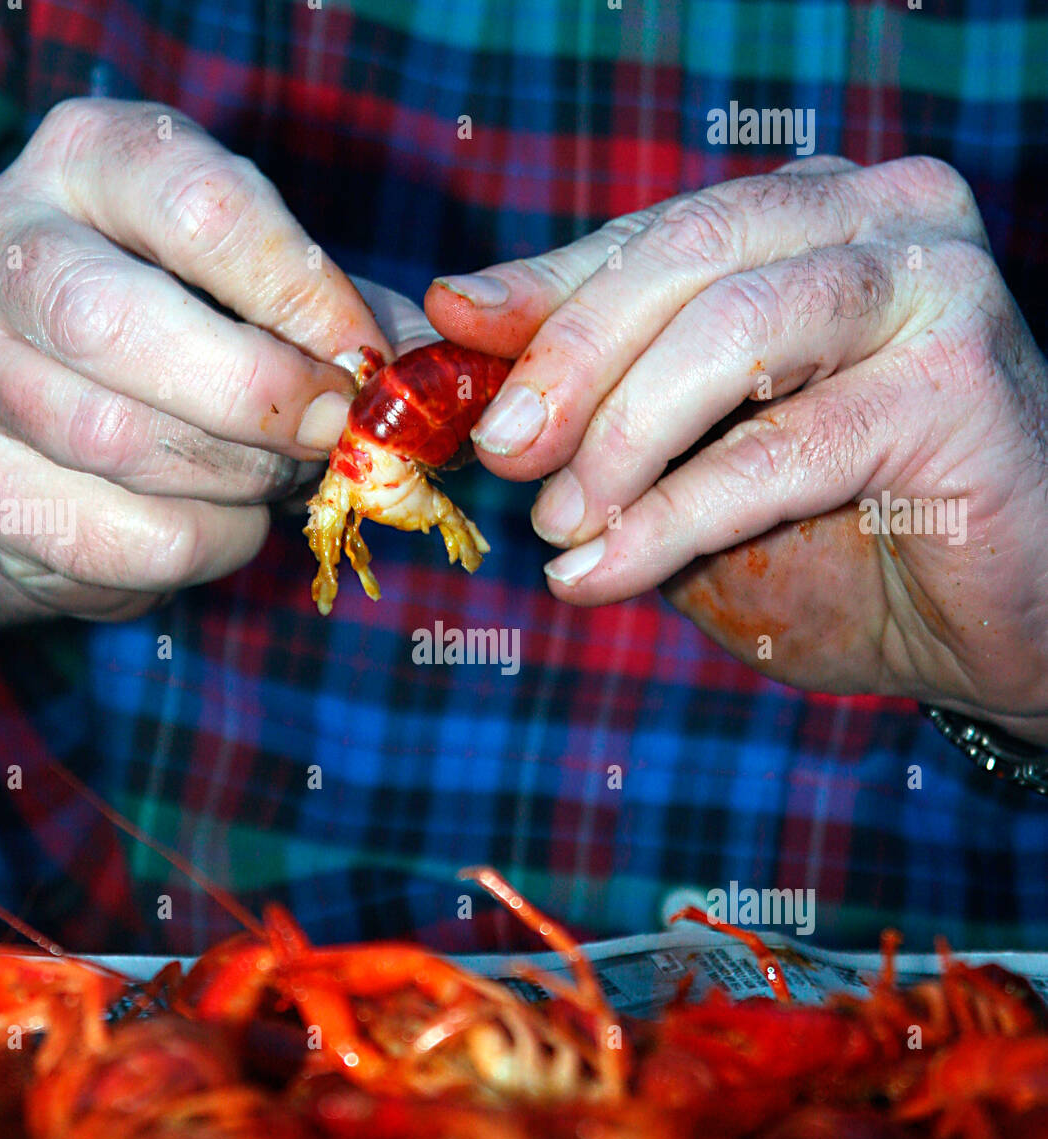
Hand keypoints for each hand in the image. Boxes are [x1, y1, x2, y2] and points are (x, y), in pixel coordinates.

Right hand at [0, 97, 388, 619]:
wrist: (47, 411)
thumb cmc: (188, 324)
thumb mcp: (265, 285)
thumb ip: (345, 315)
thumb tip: (429, 376)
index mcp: (88, 161)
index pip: (198, 210)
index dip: (302, 293)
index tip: (366, 358)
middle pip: (117, 326)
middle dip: (256, 395)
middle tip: (330, 429)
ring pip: (118, 442)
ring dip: (240, 477)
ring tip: (280, 472)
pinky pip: (127, 537)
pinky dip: (212, 541)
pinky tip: (227, 518)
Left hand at [426, 156, 1047, 743]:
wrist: (980, 628)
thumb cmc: (833, 535)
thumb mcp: (685, 454)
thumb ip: (594, 385)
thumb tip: (460, 315)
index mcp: (815, 218)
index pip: (654, 233)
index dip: (544, 296)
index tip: (450, 348)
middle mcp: (886, 220)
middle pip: (689, 253)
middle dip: (572, 360)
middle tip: (502, 455)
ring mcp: (935, 291)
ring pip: (735, 331)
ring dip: (621, 440)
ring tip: (559, 526)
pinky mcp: (961, 388)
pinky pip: (782, 446)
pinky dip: (673, 516)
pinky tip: (604, 570)